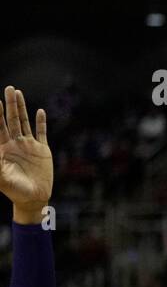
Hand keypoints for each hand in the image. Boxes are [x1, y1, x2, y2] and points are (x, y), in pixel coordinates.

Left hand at [0, 86, 50, 222]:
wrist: (33, 198)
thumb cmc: (14, 190)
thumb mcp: (1, 177)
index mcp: (4, 148)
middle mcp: (15, 144)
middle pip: (11, 119)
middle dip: (9, 104)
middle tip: (8, 88)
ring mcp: (29, 146)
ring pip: (24, 122)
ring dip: (21, 108)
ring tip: (18, 93)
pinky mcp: (42, 151)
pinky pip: (42, 133)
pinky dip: (41, 122)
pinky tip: (39, 111)